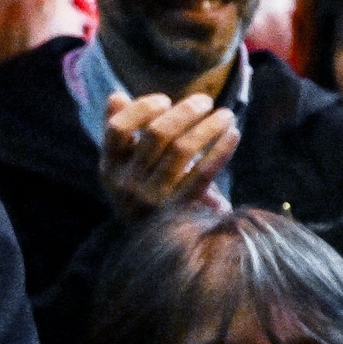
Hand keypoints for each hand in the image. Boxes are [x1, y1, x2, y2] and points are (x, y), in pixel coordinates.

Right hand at [101, 91, 239, 222]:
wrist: (161, 247)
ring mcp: (154, 198)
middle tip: (205, 100)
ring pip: (183, 149)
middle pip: (156, 135)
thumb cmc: (147, 192)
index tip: (165, 99)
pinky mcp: (181, 209)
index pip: (118, 129)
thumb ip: (122, 134)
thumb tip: (117, 96)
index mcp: (109, 169)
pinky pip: (205, 173)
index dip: (141, 108)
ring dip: (208, 126)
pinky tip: (234, 134)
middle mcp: (127, 184)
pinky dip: (221, 150)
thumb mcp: (126, 167)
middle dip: (184, 112)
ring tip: (226, 114)